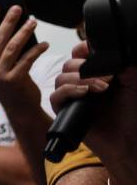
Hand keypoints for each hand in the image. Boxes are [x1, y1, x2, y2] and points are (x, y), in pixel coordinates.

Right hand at [0, 5, 49, 110]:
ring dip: (24, 32)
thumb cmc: (7, 87)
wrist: (19, 108)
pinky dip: (36, 50)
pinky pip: (26, 59)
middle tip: (16, 9)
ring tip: (32, 22)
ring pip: (12, 47)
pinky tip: (44, 44)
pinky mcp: (14, 79)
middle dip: (8, 21)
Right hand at [49, 41, 136, 163]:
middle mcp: (81, 83)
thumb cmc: (132, 112)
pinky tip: (85, 93)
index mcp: (95, 73)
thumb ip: (122, 63)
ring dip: (81, 79)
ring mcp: (71, 96)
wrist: (129, 139)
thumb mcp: (133, 81)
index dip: (83, 49)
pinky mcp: (63, 110)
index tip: (92, 50)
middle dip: (86, 67)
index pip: (79, 53)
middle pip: (69, 63)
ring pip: (62, 77)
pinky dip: (69, 91)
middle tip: (108, 78)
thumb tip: (110, 46)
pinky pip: (56, 95)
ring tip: (102, 89)